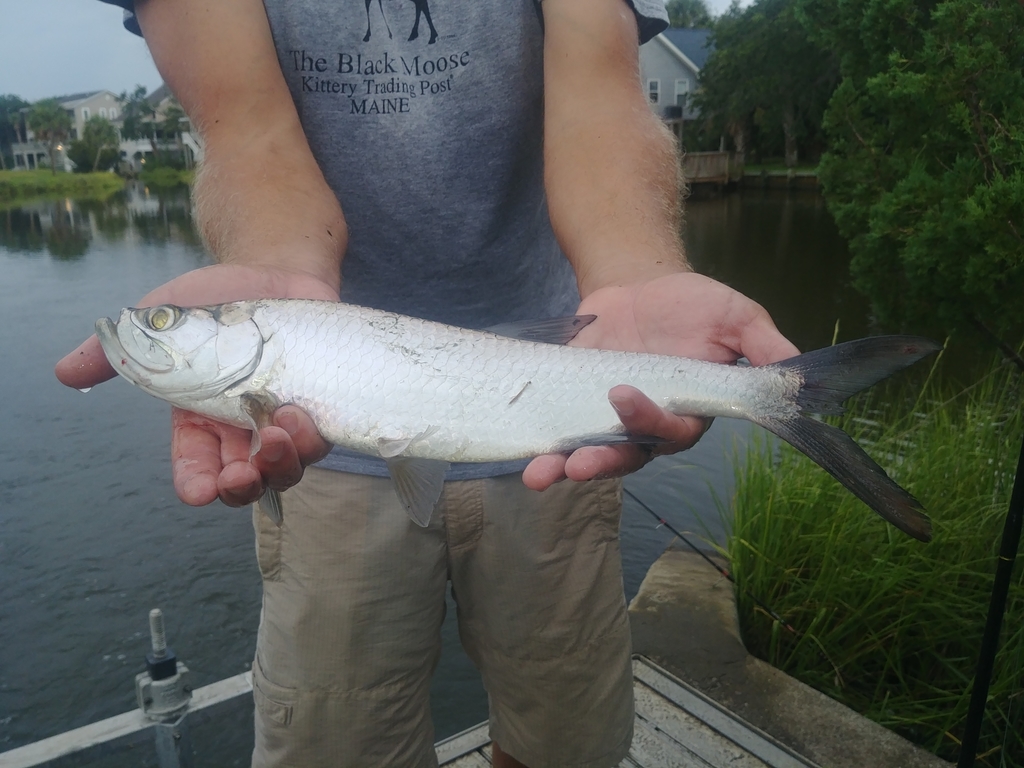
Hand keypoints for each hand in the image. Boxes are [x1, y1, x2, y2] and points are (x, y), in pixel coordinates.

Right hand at [55, 264, 336, 506]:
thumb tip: (65, 372)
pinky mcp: (319, 406)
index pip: (195, 468)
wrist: (274, 272)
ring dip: (282, 463)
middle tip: (244, 473)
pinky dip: (311, 438)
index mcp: (199, 422)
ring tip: (278, 434)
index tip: (201, 490)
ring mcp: (282, 422)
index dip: (197, 484)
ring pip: (286, 468)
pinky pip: (319, 439)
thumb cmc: (212, 301)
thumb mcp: (159, 319)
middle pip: (245, 482)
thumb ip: (118, 349)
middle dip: (243, 486)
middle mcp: (242, 431)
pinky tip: (302, 416)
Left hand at [522, 272, 799, 489]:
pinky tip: (526, 459)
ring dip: (567, 465)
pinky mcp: (575, 403)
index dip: (652, 424)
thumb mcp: (736, 316)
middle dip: (603, 461)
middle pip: (628, 455)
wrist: (638, 284)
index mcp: (688, 410)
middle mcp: (648, 423)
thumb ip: (763, 346)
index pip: (674, 433)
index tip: (625, 397)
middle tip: (578, 464)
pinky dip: (544, 446)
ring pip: (592, 452)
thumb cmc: (694, 305)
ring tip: (541, 475)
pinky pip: (561, 430)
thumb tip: (798, 376)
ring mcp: (608, 417)